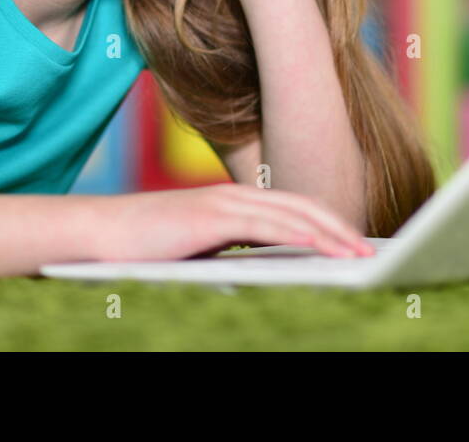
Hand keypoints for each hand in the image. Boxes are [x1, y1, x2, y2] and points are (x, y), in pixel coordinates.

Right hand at [90, 184, 375, 261]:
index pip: (291, 208)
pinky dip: (304, 236)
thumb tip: (260, 272)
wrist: (99, 233)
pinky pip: (270, 225)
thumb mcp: (196, 250)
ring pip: (293, 214)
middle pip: (302, 206)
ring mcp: (224, 202)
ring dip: (331, 234)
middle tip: (368, 249)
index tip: (350, 242)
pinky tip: (325, 250)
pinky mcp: (214, 216)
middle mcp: (233, 196)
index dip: (325, 222)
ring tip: (358, 253)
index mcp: (231, 203)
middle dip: (339, 227)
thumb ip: (229, 254)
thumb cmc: (142, 248)